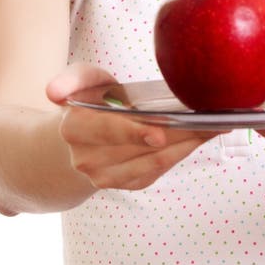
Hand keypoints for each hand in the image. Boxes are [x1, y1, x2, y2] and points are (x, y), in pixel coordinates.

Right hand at [47, 63, 221, 190]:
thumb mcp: (79, 81)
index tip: (158, 132)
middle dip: (178, 133)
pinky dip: (179, 155)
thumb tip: (52, 92)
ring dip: (187, 146)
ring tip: (213, 127)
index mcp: (75, 129)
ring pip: (154, 162)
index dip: (133, 133)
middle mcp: (88, 160)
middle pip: (141, 147)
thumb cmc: (87, 102)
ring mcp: (105, 177)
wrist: (76, 142)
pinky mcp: (124, 184)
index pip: (108, 131)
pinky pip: (156, 172)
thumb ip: (70, 79)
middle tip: (210, 120)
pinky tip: (198, 139)